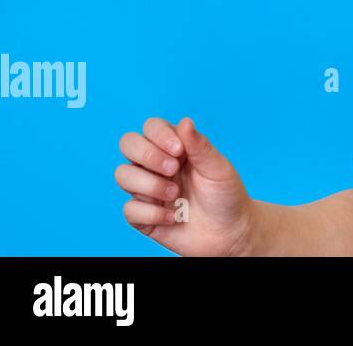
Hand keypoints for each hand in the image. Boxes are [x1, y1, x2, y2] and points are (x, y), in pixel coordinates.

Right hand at [116, 116, 258, 255]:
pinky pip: (128, 209)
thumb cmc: (226, 195)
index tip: (179, 151)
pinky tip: (174, 217)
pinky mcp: (143, 215)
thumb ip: (199, 145)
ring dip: (150, 184)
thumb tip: (185, 121)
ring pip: (123, 175)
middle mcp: (156, 165)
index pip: (151, 127)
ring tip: (176, 194)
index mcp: (175, 148)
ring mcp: (147, 189)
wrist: (230, 232)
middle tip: (173, 169)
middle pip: (128, 144)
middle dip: (147, 155)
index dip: (159, 135)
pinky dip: (152, 213)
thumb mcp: (218, 168)